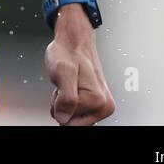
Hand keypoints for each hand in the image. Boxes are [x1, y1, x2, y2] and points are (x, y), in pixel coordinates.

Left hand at [44, 6, 115, 124]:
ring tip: (66, 85)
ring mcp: (101, 105)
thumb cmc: (68, 52)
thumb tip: (63, 118)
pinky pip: (74, 111)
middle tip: (63, 86)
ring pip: (72, 117)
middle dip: (61, 106)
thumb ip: (66, 98)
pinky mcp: (95, 103)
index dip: (59, 107)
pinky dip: (66, 101)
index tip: (62, 89)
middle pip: (72, 122)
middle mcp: (104, 106)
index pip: (69, 123)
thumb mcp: (62, 72)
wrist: (73, 41)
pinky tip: (69, 87)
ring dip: (63, 102)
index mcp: (99, 102)